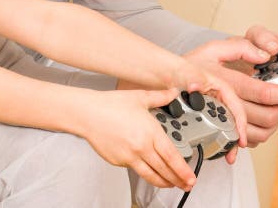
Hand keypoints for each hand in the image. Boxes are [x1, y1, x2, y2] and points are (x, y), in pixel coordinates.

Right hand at [80, 88, 198, 189]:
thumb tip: (173, 93)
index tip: (191, 177)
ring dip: (163, 182)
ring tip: (171, 184)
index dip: (183, 170)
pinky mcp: (118, 161)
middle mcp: (141, 147)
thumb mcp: (139, 97)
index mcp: (150, 132)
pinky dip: (144, 171)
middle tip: (186, 184)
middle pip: (164, 170)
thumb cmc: (110, 105)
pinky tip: (148, 170)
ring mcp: (129, 156)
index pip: (172, 157)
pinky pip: (135, 169)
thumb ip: (160, 97)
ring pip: (150, 175)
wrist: (87, 113)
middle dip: (178, 179)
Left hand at [115, 67, 247, 161]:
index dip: (241, 122)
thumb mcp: (184, 72)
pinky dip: (211, 139)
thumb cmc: (173, 70)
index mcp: (218, 87)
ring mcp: (208, 108)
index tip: (241, 138)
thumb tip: (196, 87)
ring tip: (225, 155)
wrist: (158, 76)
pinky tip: (210, 148)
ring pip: (222, 126)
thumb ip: (192, 77)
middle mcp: (216, 99)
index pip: (235, 106)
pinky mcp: (199, 115)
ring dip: (225, 141)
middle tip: (232, 152)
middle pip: (231, 119)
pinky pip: (209, 129)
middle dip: (234, 137)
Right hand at [185, 35, 277, 146]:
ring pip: (260, 134)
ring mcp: (221, 122)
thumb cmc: (195, 64)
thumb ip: (242, 47)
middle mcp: (223, 104)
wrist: (168, 86)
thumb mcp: (214, 47)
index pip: (264, 92)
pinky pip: (246, 143)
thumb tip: (266, 55)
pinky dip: (259, 136)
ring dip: (275, 124)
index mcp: (225, 81)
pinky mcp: (219, 134)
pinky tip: (262, 123)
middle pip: (267, 117)